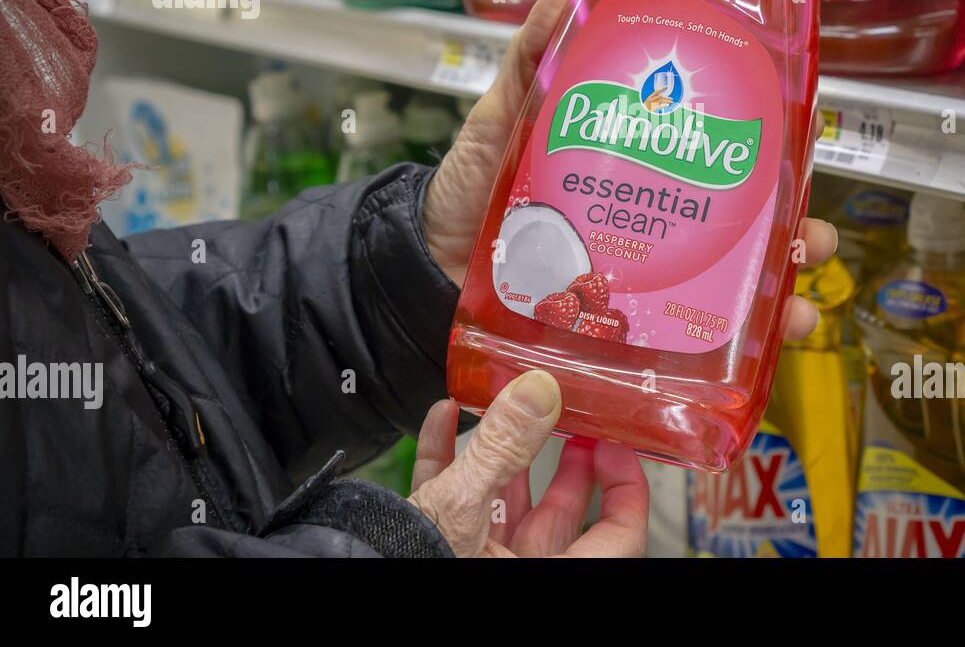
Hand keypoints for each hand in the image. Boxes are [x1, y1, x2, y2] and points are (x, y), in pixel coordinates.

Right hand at [408, 371, 647, 557]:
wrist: (336, 574)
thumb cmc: (405, 567)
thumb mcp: (462, 507)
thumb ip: (503, 448)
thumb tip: (539, 393)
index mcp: (546, 574)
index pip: (617, 537)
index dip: (626, 489)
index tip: (619, 442)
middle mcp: (516, 572)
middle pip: (560, 515)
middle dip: (567, 460)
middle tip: (572, 416)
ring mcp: (474, 561)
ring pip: (502, 503)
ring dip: (504, 452)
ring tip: (512, 405)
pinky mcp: (432, 548)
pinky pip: (449, 500)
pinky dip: (447, 458)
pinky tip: (444, 418)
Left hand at [421, 0, 838, 340]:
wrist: (425, 265)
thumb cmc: (469, 186)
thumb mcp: (502, 116)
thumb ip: (531, 60)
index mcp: (635, 164)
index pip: (713, 157)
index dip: (765, 157)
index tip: (798, 154)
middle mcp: (650, 218)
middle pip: (737, 225)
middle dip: (788, 233)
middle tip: (811, 241)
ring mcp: (638, 276)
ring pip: (724, 286)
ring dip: (773, 299)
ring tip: (798, 312)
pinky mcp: (618, 325)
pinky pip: (680, 337)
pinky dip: (725, 349)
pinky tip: (757, 356)